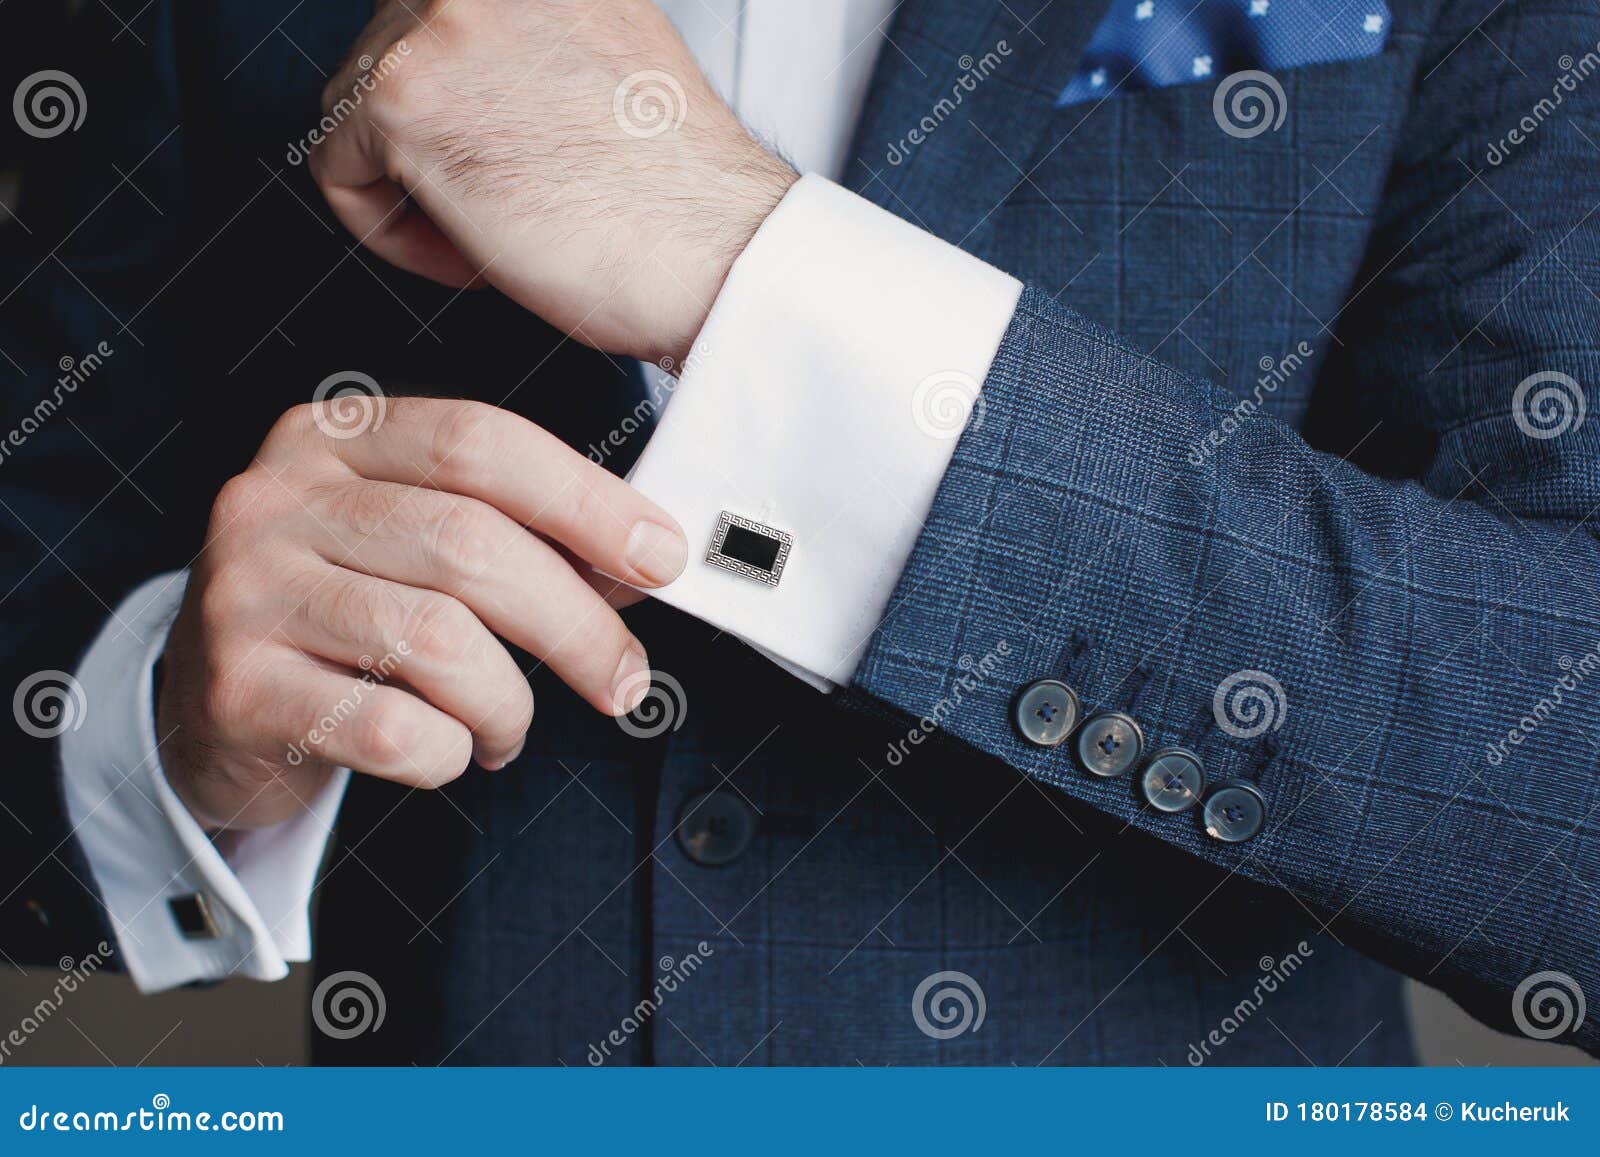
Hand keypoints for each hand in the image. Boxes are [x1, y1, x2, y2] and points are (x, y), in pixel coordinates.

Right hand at [158, 397, 687, 829]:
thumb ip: (514, 534)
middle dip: (577, 623)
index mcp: (332, 440)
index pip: (478, 443)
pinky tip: (451, 751)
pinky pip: (393, 729)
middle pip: (470, 544)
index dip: (585, 499)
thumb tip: (643, 560)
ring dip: (509, 703)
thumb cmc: (346, 619)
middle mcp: (277, 500)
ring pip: (438, 642)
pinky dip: (452, 753)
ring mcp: (247, 593)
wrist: (210, 708)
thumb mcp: (413, 546)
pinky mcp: (239, 691)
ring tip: (510, 728)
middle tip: (623, 680)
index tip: (661, 556)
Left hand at [308, 0, 797, 365]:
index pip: (441, 24)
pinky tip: (472, 249)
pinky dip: (391, 231)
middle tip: (508, 195)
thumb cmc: (680, 192)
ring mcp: (442, 19)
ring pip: (359, 109)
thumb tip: (482, 72)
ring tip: (499, 226)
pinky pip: (338, 170)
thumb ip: (536, 40)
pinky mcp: (405, 94)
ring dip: (416, 184)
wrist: (715, 255)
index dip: (467, 102)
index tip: (491, 150)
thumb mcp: (607, 58)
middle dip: (436, 138)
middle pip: (392, 54)